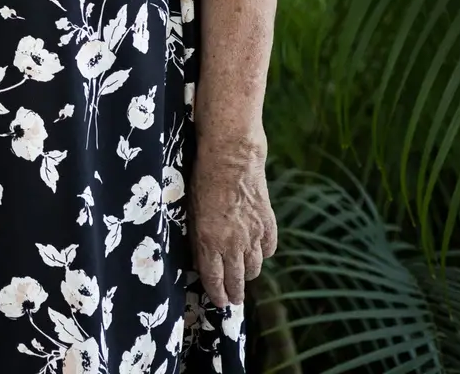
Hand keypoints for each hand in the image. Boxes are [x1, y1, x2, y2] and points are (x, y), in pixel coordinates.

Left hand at [190, 132, 277, 306]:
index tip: (219, 302)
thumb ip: (197, 238)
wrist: (231, 157)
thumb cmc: (202, 180)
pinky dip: (263, 253)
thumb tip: (200, 259)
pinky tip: (258, 253)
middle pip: (237, 279)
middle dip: (234, 293)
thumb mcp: (190, 211)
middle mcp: (234, 243)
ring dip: (248, 274)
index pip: (214, 278)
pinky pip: (269, 248)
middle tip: (233, 301)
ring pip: (255, 267)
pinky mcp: (268, 223)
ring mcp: (254, 235)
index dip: (216, 293)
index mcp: (210, 241)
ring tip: (244, 277)